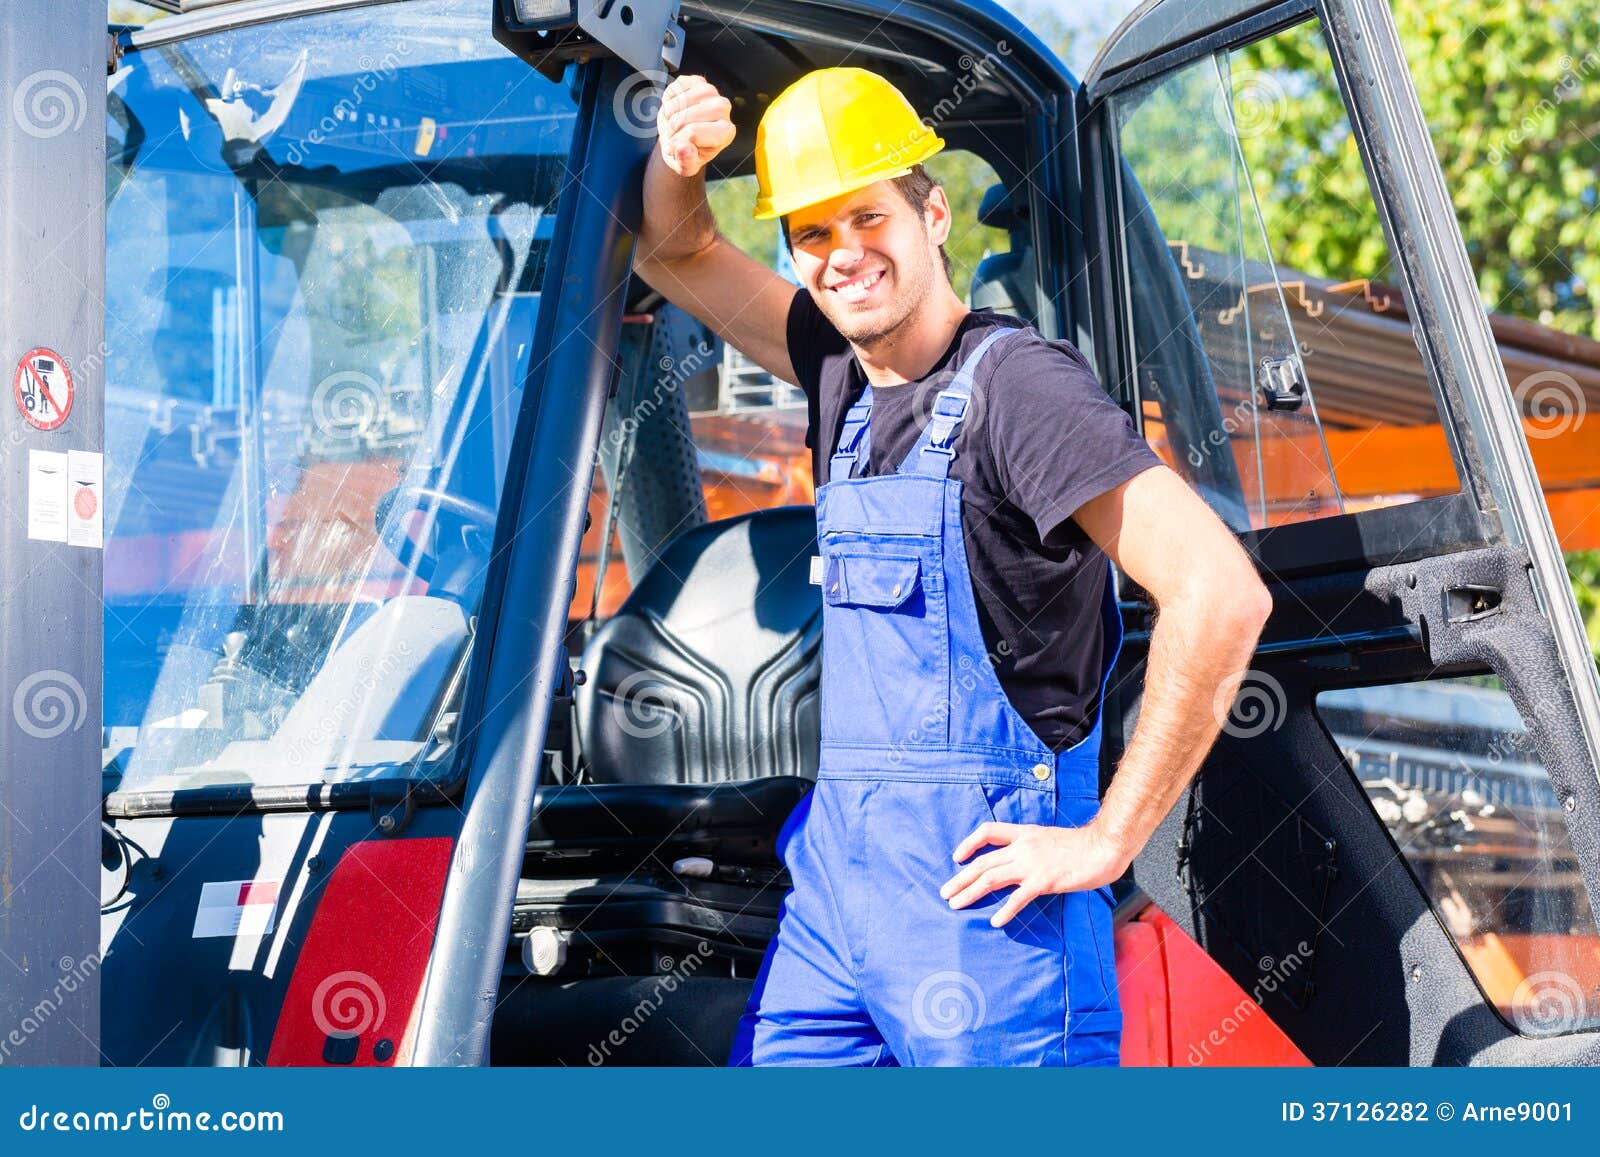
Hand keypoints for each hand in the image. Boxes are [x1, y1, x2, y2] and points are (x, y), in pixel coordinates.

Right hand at [656, 74, 735, 177]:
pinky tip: (674, 108)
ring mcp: (711, 92)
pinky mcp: (696, 80)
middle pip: (686, 116)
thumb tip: (683, 148)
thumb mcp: (685, 167)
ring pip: (681, 100)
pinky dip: (668, 99)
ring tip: (671, 122)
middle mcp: (723, 109)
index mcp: (726, 132)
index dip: (677, 140)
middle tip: (671, 134)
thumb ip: (686, 162)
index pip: (693, 133)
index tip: (677, 147)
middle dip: (672, 127)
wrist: (681, 137)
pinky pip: (675, 87)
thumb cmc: (687, 152)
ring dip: (669, 112)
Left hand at [940, 821, 1129, 927]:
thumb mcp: (1050, 839)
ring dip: (970, 892)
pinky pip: (1018, 898)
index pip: (988, 832)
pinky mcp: (1044, 881)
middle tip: (944, 892)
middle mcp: (1023, 847)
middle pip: (982, 862)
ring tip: (955, 905)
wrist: (1104, 846)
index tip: (956, 857)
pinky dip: (1005, 910)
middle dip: (960, 878)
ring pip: (991, 878)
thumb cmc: (1082, 846)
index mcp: (1025, 833)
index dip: (969, 844)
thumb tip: (1021, 862)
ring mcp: (1032, 864)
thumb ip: (1033, 848)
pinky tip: (995, 921)